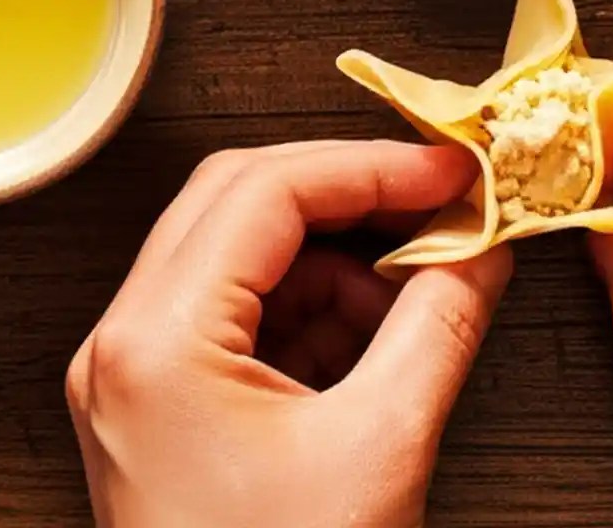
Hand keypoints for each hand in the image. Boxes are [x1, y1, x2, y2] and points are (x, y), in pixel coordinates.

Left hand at [65, 141, 512, 527]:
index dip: (371, 166)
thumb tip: (483, 251)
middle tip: (440, 202)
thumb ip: (441, 324)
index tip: (450, 170)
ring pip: (249, 258)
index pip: (265, 192)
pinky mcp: (171, 405)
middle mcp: (129, 346)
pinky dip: (322, 311)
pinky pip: (250, 317)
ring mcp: (143, 375)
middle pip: (244, 206)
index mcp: (157, 343)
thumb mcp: (384, 446)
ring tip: (426, 284)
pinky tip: (387, 331)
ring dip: (343, 260)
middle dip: (353, 198)